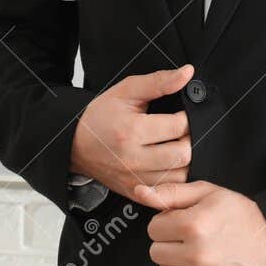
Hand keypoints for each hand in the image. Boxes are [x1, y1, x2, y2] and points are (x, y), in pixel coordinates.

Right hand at [69, 64, 193, 200]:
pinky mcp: (135, 192)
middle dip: (189, 139)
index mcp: (131, 131)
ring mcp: (135, 179)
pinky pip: (168, 191)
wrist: (76, 144)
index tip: (183, 114)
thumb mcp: (127, 91)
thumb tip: (187, 72)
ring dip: (185, 160)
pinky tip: (170, 164)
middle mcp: (134, 159)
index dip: (187, 117)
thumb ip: (159, 82)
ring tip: (176, 146)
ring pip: (180, 176)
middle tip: (182, 131)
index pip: (178, 127)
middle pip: (183, 154)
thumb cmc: (100, 116)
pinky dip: (176, 178)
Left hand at [130, 179, 265, 265]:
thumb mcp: (207, 192)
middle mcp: (199, 253)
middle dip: (169, 243)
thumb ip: (171, 192)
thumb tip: (141, 193)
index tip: (181, 222)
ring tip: (192, 257)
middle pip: (155, 252)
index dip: (166, 222)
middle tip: (190, 239)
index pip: (153, 228)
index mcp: (195, 224)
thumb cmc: (242, 214)